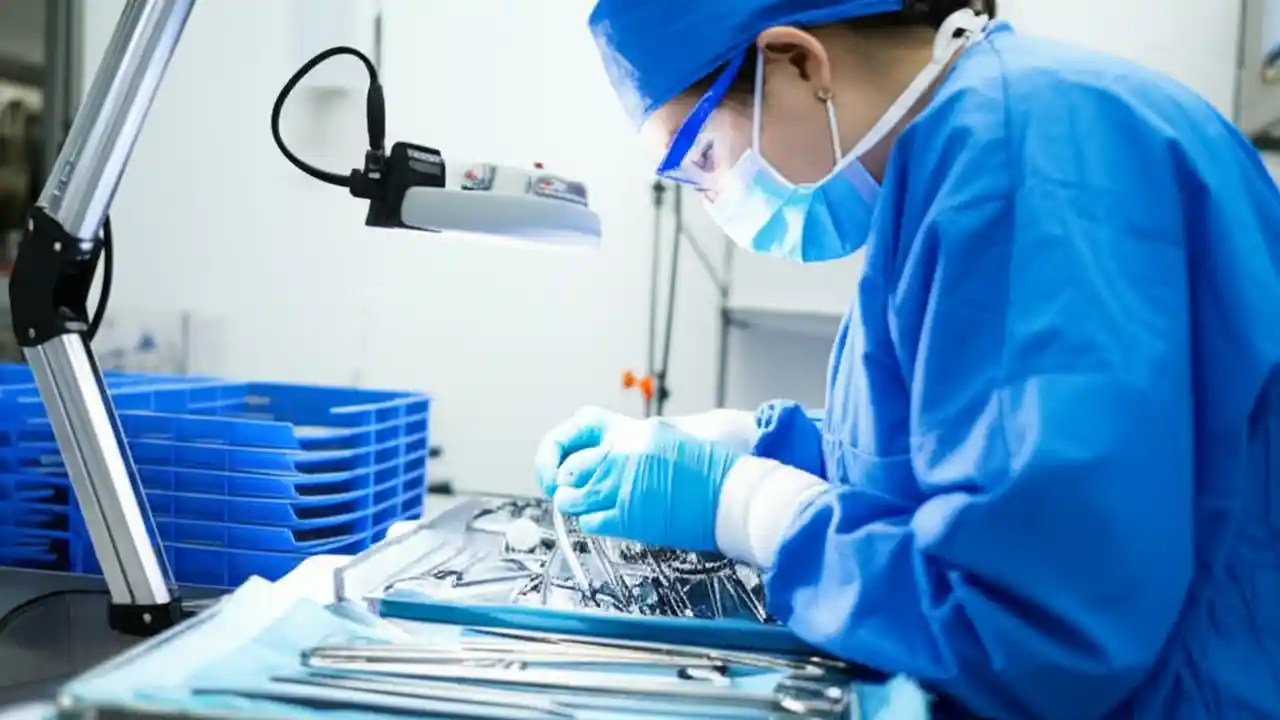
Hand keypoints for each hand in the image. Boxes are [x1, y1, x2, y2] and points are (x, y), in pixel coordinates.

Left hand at [543, 415, 741, 550]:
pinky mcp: (626, 516)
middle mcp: (625, 455)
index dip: (575, 454)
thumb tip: (614, 457)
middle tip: (571, 488)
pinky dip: (589, 522)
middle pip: (574, 468)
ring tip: (581, 506)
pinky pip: (590, 521)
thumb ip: (639, 446)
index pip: (588, 437)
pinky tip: (599, 520)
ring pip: (573, 497)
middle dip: (569, 480)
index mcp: (638, 433)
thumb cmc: (714, 472)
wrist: (733, 497)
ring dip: (573, 503)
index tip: (574, 465)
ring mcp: (623, 485)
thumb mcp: (673, 441)